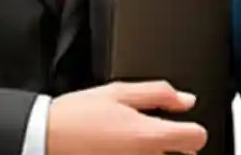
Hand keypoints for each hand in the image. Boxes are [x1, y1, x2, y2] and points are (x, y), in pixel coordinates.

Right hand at [46, 80, 207, 154]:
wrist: (42, 139)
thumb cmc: (75, 117)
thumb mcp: (118, 92)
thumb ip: (158, 94)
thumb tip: (186, 101)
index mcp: (148, 136)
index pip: (197, 138)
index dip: (193, 129)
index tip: (183, 127)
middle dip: (177, 148)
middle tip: (158, 138)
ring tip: (135, 146)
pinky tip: (124, 152)